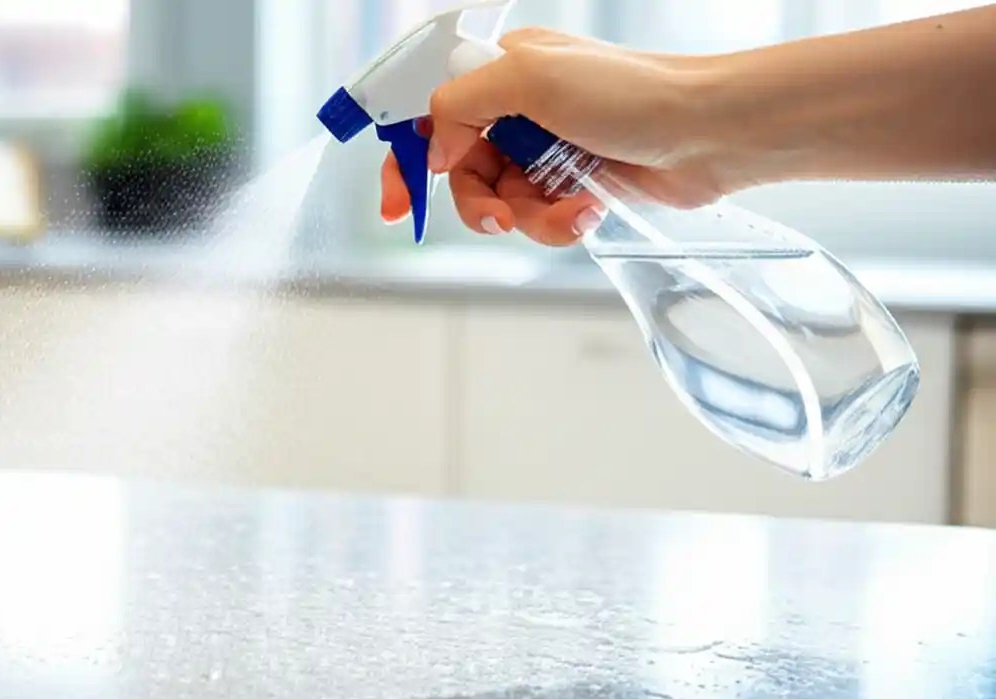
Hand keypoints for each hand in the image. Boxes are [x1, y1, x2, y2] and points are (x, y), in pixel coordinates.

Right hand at [381, 28, 732, 245]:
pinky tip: (588, 210)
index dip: (409, 159)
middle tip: (501, 217)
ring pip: (502, 202)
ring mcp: (547, 149)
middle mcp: (519, 109)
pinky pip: (541, 218)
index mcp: (501, 71)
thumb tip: (436, 150)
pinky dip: (559, 221)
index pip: (431, 113)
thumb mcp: (530, 80)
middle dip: (479, 202)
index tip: (397, 205)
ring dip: (530, 216)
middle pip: (462, 172)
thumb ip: (461, 104)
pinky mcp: (575, 183)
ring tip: (567, 210)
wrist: (709, 132)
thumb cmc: (631, 93)